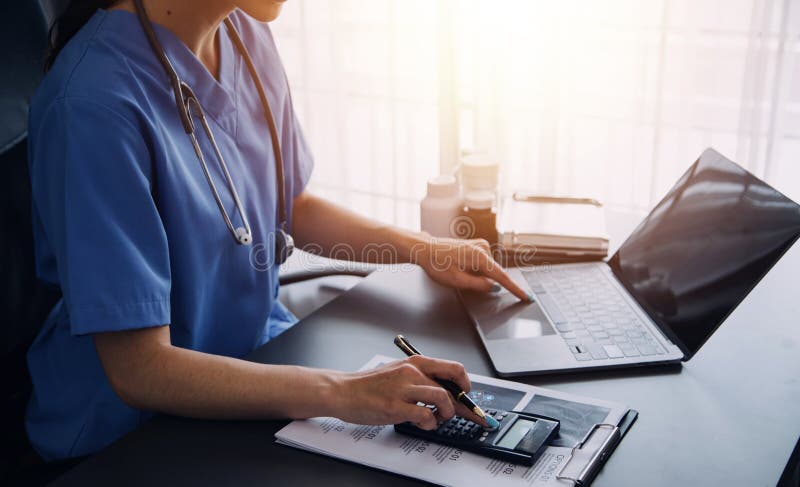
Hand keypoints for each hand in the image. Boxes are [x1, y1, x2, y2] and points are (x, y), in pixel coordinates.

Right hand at [332, 355, 486, 429]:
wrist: (343, 391)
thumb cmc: (369, 385)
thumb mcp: (397, 372)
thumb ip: (420, 378)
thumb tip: (444, 392)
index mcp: (414, 362)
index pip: (453, 368)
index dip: (466, 385)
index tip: (469, 397)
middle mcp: (412, 372)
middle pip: (452, 385)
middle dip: (461, 404)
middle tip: (460, 414)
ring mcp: (404, 389)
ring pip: (443, 398)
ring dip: (446, 414)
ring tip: (437, 419)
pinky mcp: (395, 406)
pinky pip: (425, 415)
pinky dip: (430, 423)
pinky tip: (422, 424)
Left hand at [414, 237, 531, 301]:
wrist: (424, 249)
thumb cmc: (436, 263)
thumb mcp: (457, 281)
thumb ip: (479, 285)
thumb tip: (494, 286)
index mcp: (480, 256)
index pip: (502, 277)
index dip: (515, 289)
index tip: (527, 297)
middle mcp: (483, 248)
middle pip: (493, 273)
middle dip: (483, 281)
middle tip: (461, 278)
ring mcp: (479, 245)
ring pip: (487, 269)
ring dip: (477, 275)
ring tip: (456, 270)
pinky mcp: (475, 245)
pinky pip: (482, 263)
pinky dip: (474, 269)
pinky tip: (459, 266)